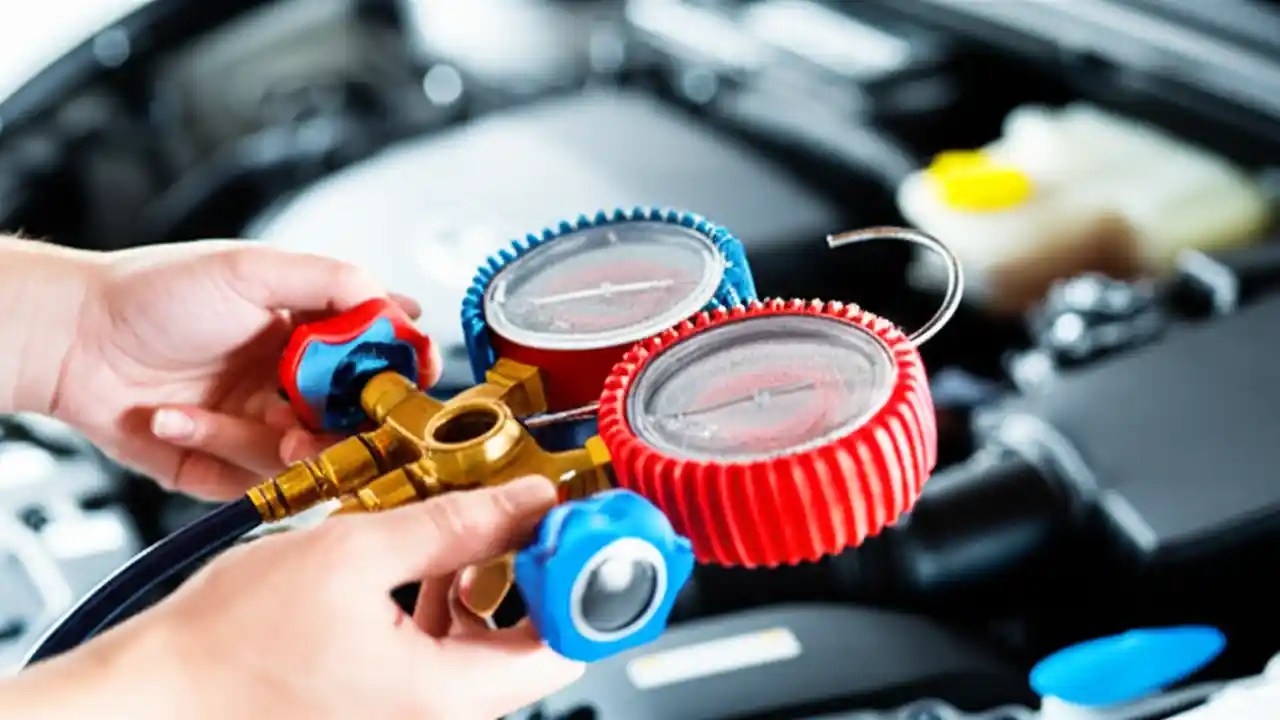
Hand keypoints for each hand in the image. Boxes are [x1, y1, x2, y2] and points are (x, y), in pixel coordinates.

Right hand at [9, 477, 581, 719]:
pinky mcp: (385, 704)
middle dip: (537, 573)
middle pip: (532, 645)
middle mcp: (437, 717)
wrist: (156, 695)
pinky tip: (416, 563)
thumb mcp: (354, 553)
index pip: (564, 645)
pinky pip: (444, 657)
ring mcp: (411, 714)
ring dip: (487, 584)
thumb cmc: (227, 642)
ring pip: (487, 648)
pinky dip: (446, 606)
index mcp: (443, 693)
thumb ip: (455, 526)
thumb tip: (530, 503)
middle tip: (526, 517)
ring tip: (461, 531)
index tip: (586, 530)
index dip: (585, 579)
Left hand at [48, 240, 440, 498]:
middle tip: (314, 419)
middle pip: (353, 420)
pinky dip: (210, 446)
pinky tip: (174, 416)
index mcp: (308, 331)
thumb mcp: (253, 267)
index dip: (401, 372)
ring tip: (236, 416)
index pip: (379, 358)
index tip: (412, 379)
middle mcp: (291, 381)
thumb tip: (401, 307)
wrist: (70, 339)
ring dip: (267, 440)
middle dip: (342, 427)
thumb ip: (336, 281)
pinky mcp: (222, 465)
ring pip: (303, 455)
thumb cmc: (151, 293)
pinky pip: (245, 478)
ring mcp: (258, 425)